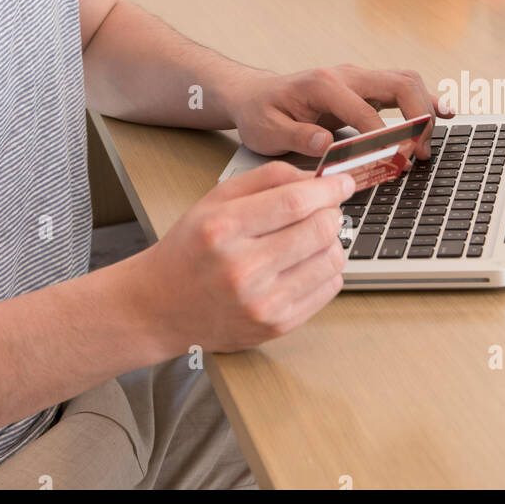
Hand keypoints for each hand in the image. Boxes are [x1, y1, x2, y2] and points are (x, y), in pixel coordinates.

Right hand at [131, 159, 356, 354]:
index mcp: (223, 229)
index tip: (342, 181)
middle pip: (318, 230)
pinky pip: (328, 290)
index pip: (294, 202)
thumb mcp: (215, 200)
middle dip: (331, 212)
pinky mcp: (276, 326)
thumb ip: (266, 179)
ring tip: (311, 237)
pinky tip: (305, 262)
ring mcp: (261, 302)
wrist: (162, 306)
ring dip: (331, 241)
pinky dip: (326, 269)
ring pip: (330, 260)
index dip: (327, 188)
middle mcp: (242, 268)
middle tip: (325, 208)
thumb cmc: (190, 248)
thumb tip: (315, 177)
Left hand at [228, 63, 455, 160]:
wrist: (255, 95)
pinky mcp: (364, 88)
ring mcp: (358, 79)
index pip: (368, 111)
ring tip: (429, 146)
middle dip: (418, 119)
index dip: (387, 139)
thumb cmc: (261, 113)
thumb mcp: (267, 130)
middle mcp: (346, 75)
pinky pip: (401, 87)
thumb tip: (327, 144)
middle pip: (399, 84)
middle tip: (419, 155)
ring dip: (425, 110)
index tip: (396, 163)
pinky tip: (444, 112)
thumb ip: (297, 136)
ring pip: (406, 81)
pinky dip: (424, 99)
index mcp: (323, 84)